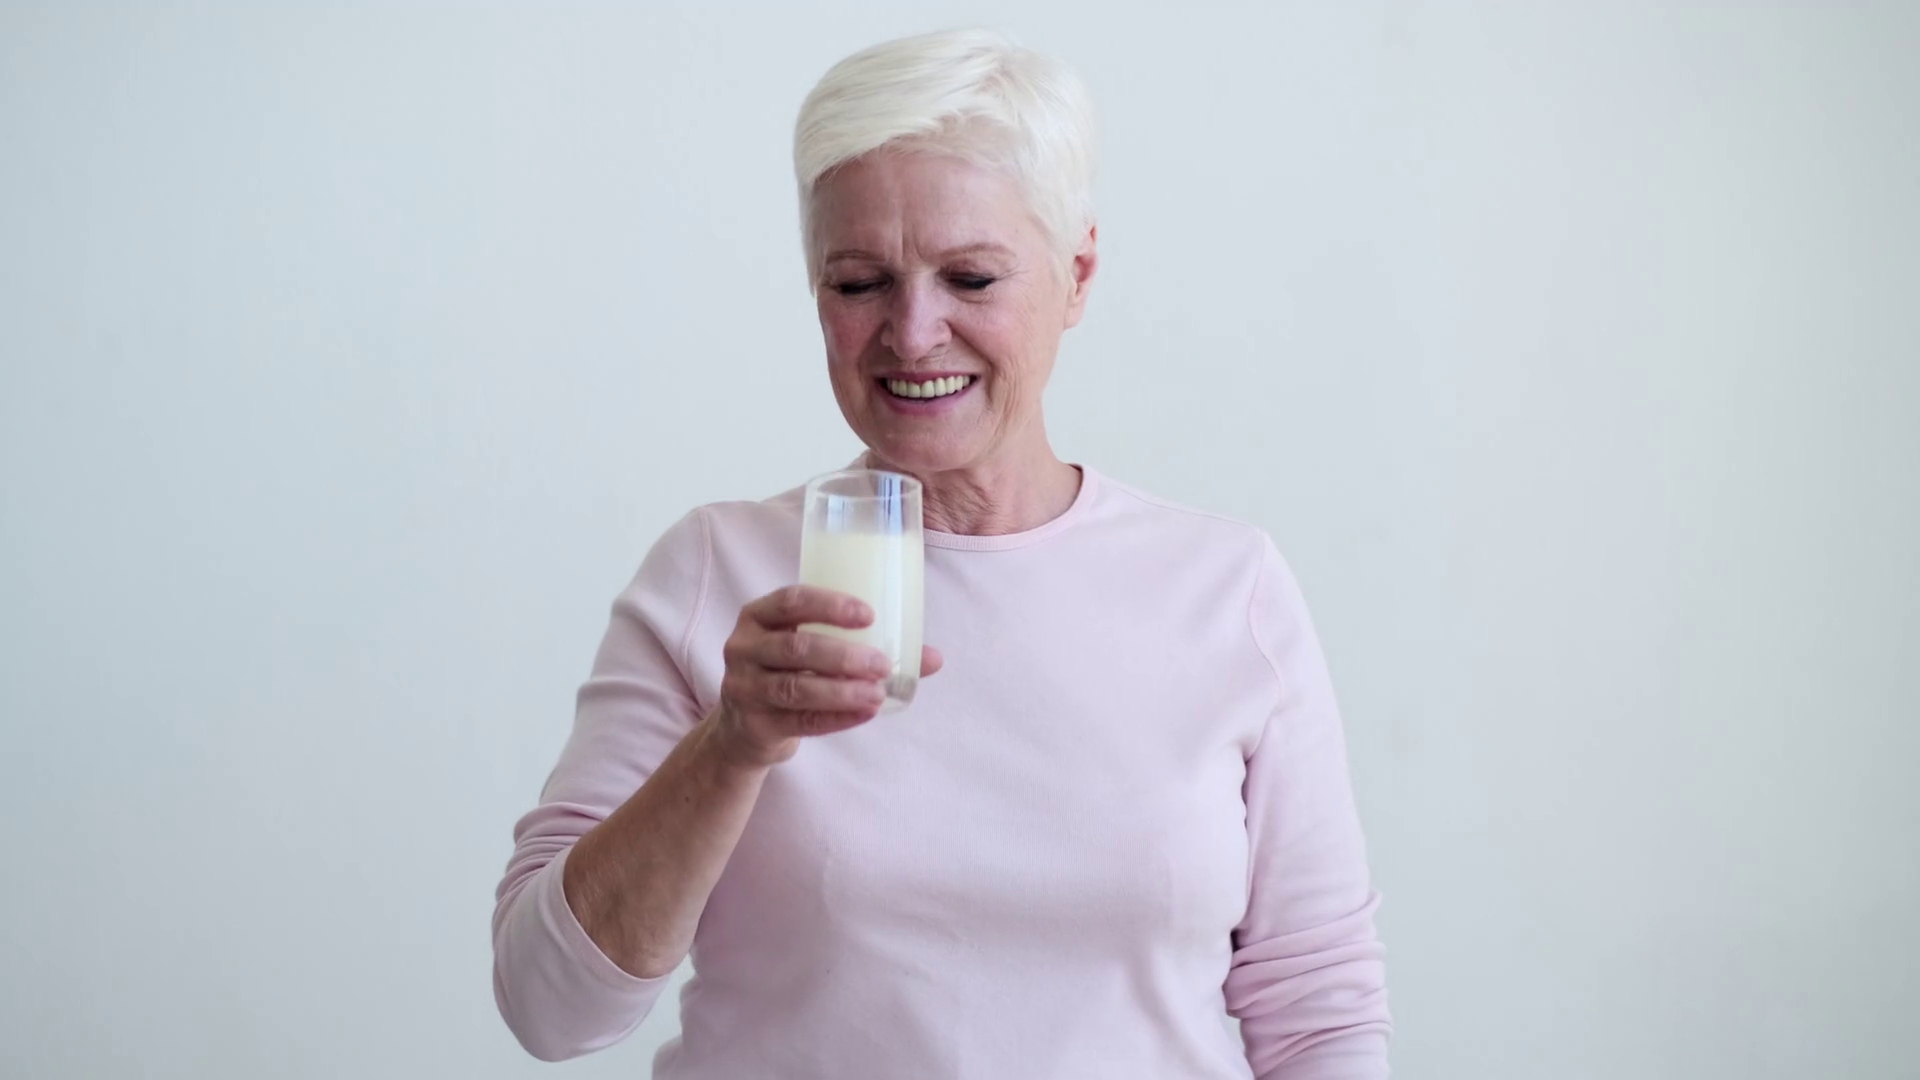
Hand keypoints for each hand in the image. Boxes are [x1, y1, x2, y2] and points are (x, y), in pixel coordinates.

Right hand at [707, 585, 943, 767]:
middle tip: (882, 664)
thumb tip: (934, 657)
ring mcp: (744, 687)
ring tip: (877, 693)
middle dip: (843, 655)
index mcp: (759, 615)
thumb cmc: (791, 673)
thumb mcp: (814, 650)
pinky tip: (865, 713)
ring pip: (796, 688)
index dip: (829, 605)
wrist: (746, 728)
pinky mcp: (755, 724)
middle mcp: (744, 647)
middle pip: (795, 648)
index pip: (791, 600)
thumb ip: (863, 644)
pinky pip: (801, 722)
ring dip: (842, 691)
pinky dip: (836, 718)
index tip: (869, 615)